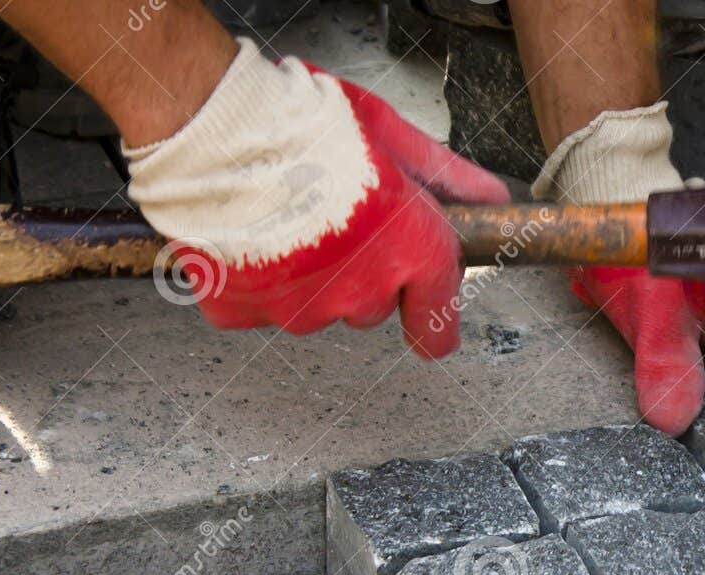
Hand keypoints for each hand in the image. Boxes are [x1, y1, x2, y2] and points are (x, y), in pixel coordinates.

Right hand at [126, 39, 507, 354]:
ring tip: (284, 215)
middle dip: (361, 271)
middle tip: (333, 217)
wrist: (215, 128)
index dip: (433, 318)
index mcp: (410, 252)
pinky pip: (259, 305)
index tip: (430, 321)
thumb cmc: (302, 122)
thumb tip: (490, 197)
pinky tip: (247, 232)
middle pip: (371, 304)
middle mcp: (361, 292)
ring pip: (316, 306)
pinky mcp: (244, 311)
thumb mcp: (389, 134)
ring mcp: (300, 309)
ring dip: (308, 276)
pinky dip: (254, 278)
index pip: (437, 322)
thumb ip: (444, 176)